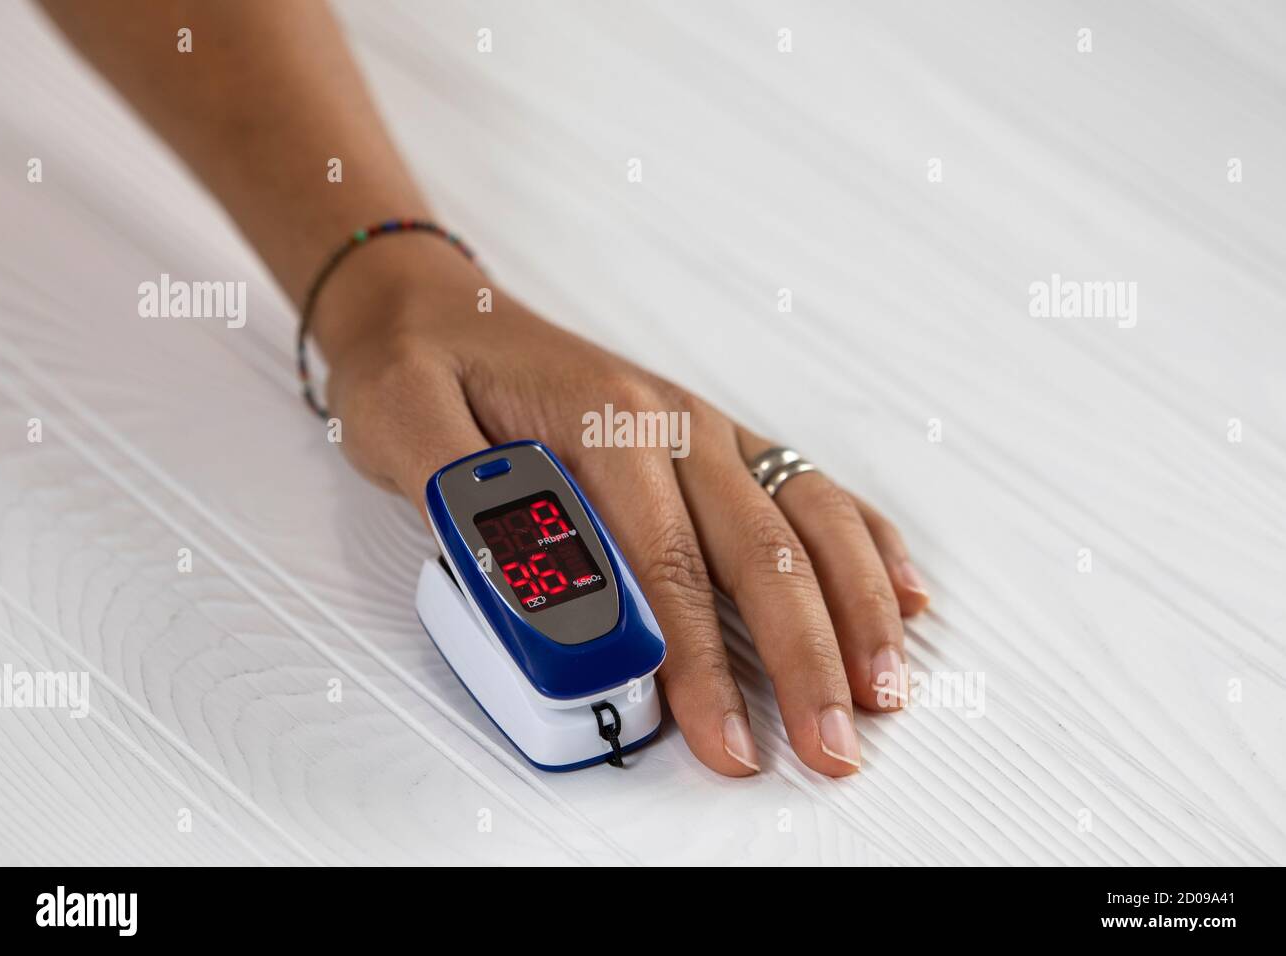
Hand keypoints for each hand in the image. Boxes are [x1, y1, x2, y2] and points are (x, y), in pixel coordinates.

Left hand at [316, 236, 929, 776]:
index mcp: (603, 421)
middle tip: (830, 746)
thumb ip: (463, 510)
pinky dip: (863, 543)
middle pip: (761, 551)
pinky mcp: (718, 441)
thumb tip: (530, 598)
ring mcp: (705, 429)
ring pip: (808, 518)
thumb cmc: (423, 366)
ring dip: (854, 609)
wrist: (436, 305)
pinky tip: (899, 592)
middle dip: (804, 659)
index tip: (725, 737)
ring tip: (882, 688)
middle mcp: (672, 421)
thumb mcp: (403, 426)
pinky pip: (810, 486)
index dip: (700, 664)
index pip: (666, 564)